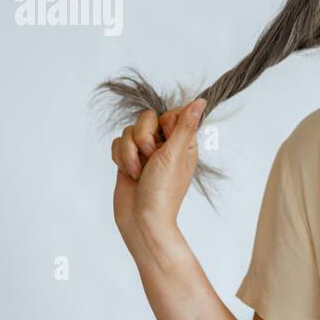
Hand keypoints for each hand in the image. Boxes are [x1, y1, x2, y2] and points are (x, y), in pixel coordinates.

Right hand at [111, 99, 205, 232]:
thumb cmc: (163, 191)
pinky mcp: (128, 159)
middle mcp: (165, 145)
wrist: (140, 218)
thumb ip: (184, 126)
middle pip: (147, 118)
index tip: (165, 138)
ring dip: (130, 152)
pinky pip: (117, 143)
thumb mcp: (176, 154)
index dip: (165, 122)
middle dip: (143, 138)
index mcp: (183, 142)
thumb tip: (201, 101)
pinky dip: (121, 158)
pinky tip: (128, 173)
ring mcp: (145, 152)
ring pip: (129, 131)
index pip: (172, 113)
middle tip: (150, 157)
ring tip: (138, 172)